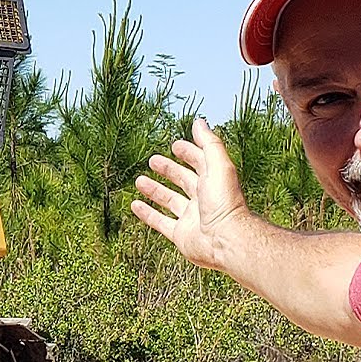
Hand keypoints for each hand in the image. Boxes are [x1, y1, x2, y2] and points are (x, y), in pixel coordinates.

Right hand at [131, 118, 250, 270]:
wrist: (225, 239)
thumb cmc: (224, 202)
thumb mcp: (218, 165)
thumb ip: (209, 143)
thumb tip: (199, 122)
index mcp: (214, 181)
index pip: (200, 163)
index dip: (188, 152)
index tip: (175, 145)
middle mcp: (203, 198)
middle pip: (183, 180)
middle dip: (169, 169)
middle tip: (153, 160)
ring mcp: (191, 217)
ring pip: (169, 200)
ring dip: (154, 190)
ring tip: (139, 180)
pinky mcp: (180, 234)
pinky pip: (160, 222)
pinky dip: (147, 214)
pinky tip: (134, 205)